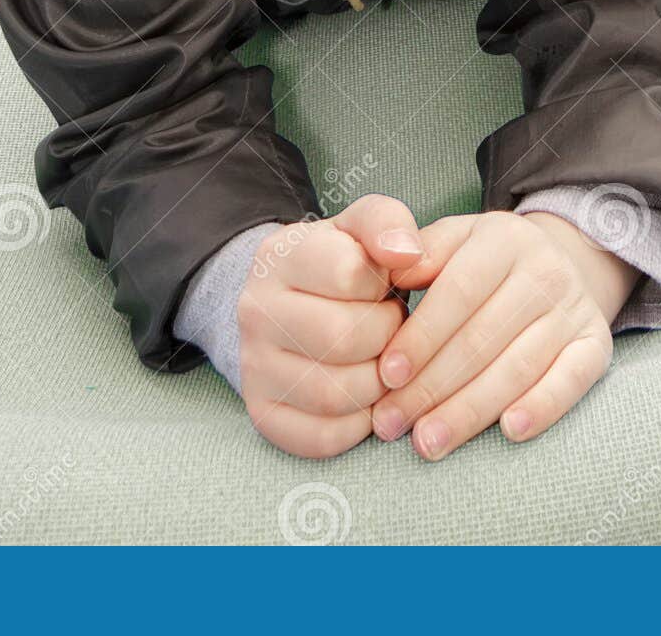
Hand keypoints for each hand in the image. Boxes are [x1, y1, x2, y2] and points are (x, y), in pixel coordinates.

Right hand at [236, 193, 424, 459]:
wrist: (292, 305)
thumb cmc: (341, 265)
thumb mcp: (361, 228)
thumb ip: (388, 222)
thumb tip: (407, 253)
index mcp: (280, 255)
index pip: (348, 273)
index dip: (382, 284)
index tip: (383, 286)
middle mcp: (254, 310)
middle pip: (343, 339)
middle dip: (387, 336)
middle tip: (390, 328)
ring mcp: (253, 366)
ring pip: (335, 393)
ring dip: (379, 382)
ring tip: (382, 360)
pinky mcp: (263, 414)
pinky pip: (323, 437)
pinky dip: (358, 423)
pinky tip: (365, 396)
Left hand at [369, 208, 639, 460]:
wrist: (556, 261)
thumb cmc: (481, 261)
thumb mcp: (452, 240)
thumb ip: (417, 254)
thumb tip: (385, 273)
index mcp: (503, 237)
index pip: (459, 292)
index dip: (421, 337)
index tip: (386, 376)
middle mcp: (545, 269)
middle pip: (483, 338)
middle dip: (432, 387)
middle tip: (392, 424)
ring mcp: (574, 308)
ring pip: (519, 367)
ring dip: (470, 411)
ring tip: (429, 441)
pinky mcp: (596, 344)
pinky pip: (572, 380)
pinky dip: (543, 407)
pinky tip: (508, 431)